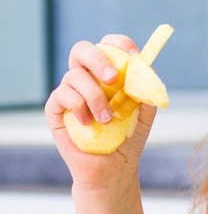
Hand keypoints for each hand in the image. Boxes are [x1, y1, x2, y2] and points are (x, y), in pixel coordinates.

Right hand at [45, 35, 155, 188]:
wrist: (114, 169)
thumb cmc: (128, 138)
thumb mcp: (144, 113)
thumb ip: (145, 90)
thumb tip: (144, 68)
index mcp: (109, 75)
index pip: (109, 46)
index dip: (120, 44)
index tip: (134, 56)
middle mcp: (87, 79)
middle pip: (82, 50)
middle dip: (99, 59)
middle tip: (114, 78)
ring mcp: (69, 93)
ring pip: (74, 76)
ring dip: (95, 97)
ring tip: (108, 119)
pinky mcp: (56, 110)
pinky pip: (62, 96)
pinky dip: (79, 107)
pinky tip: (90, 124)